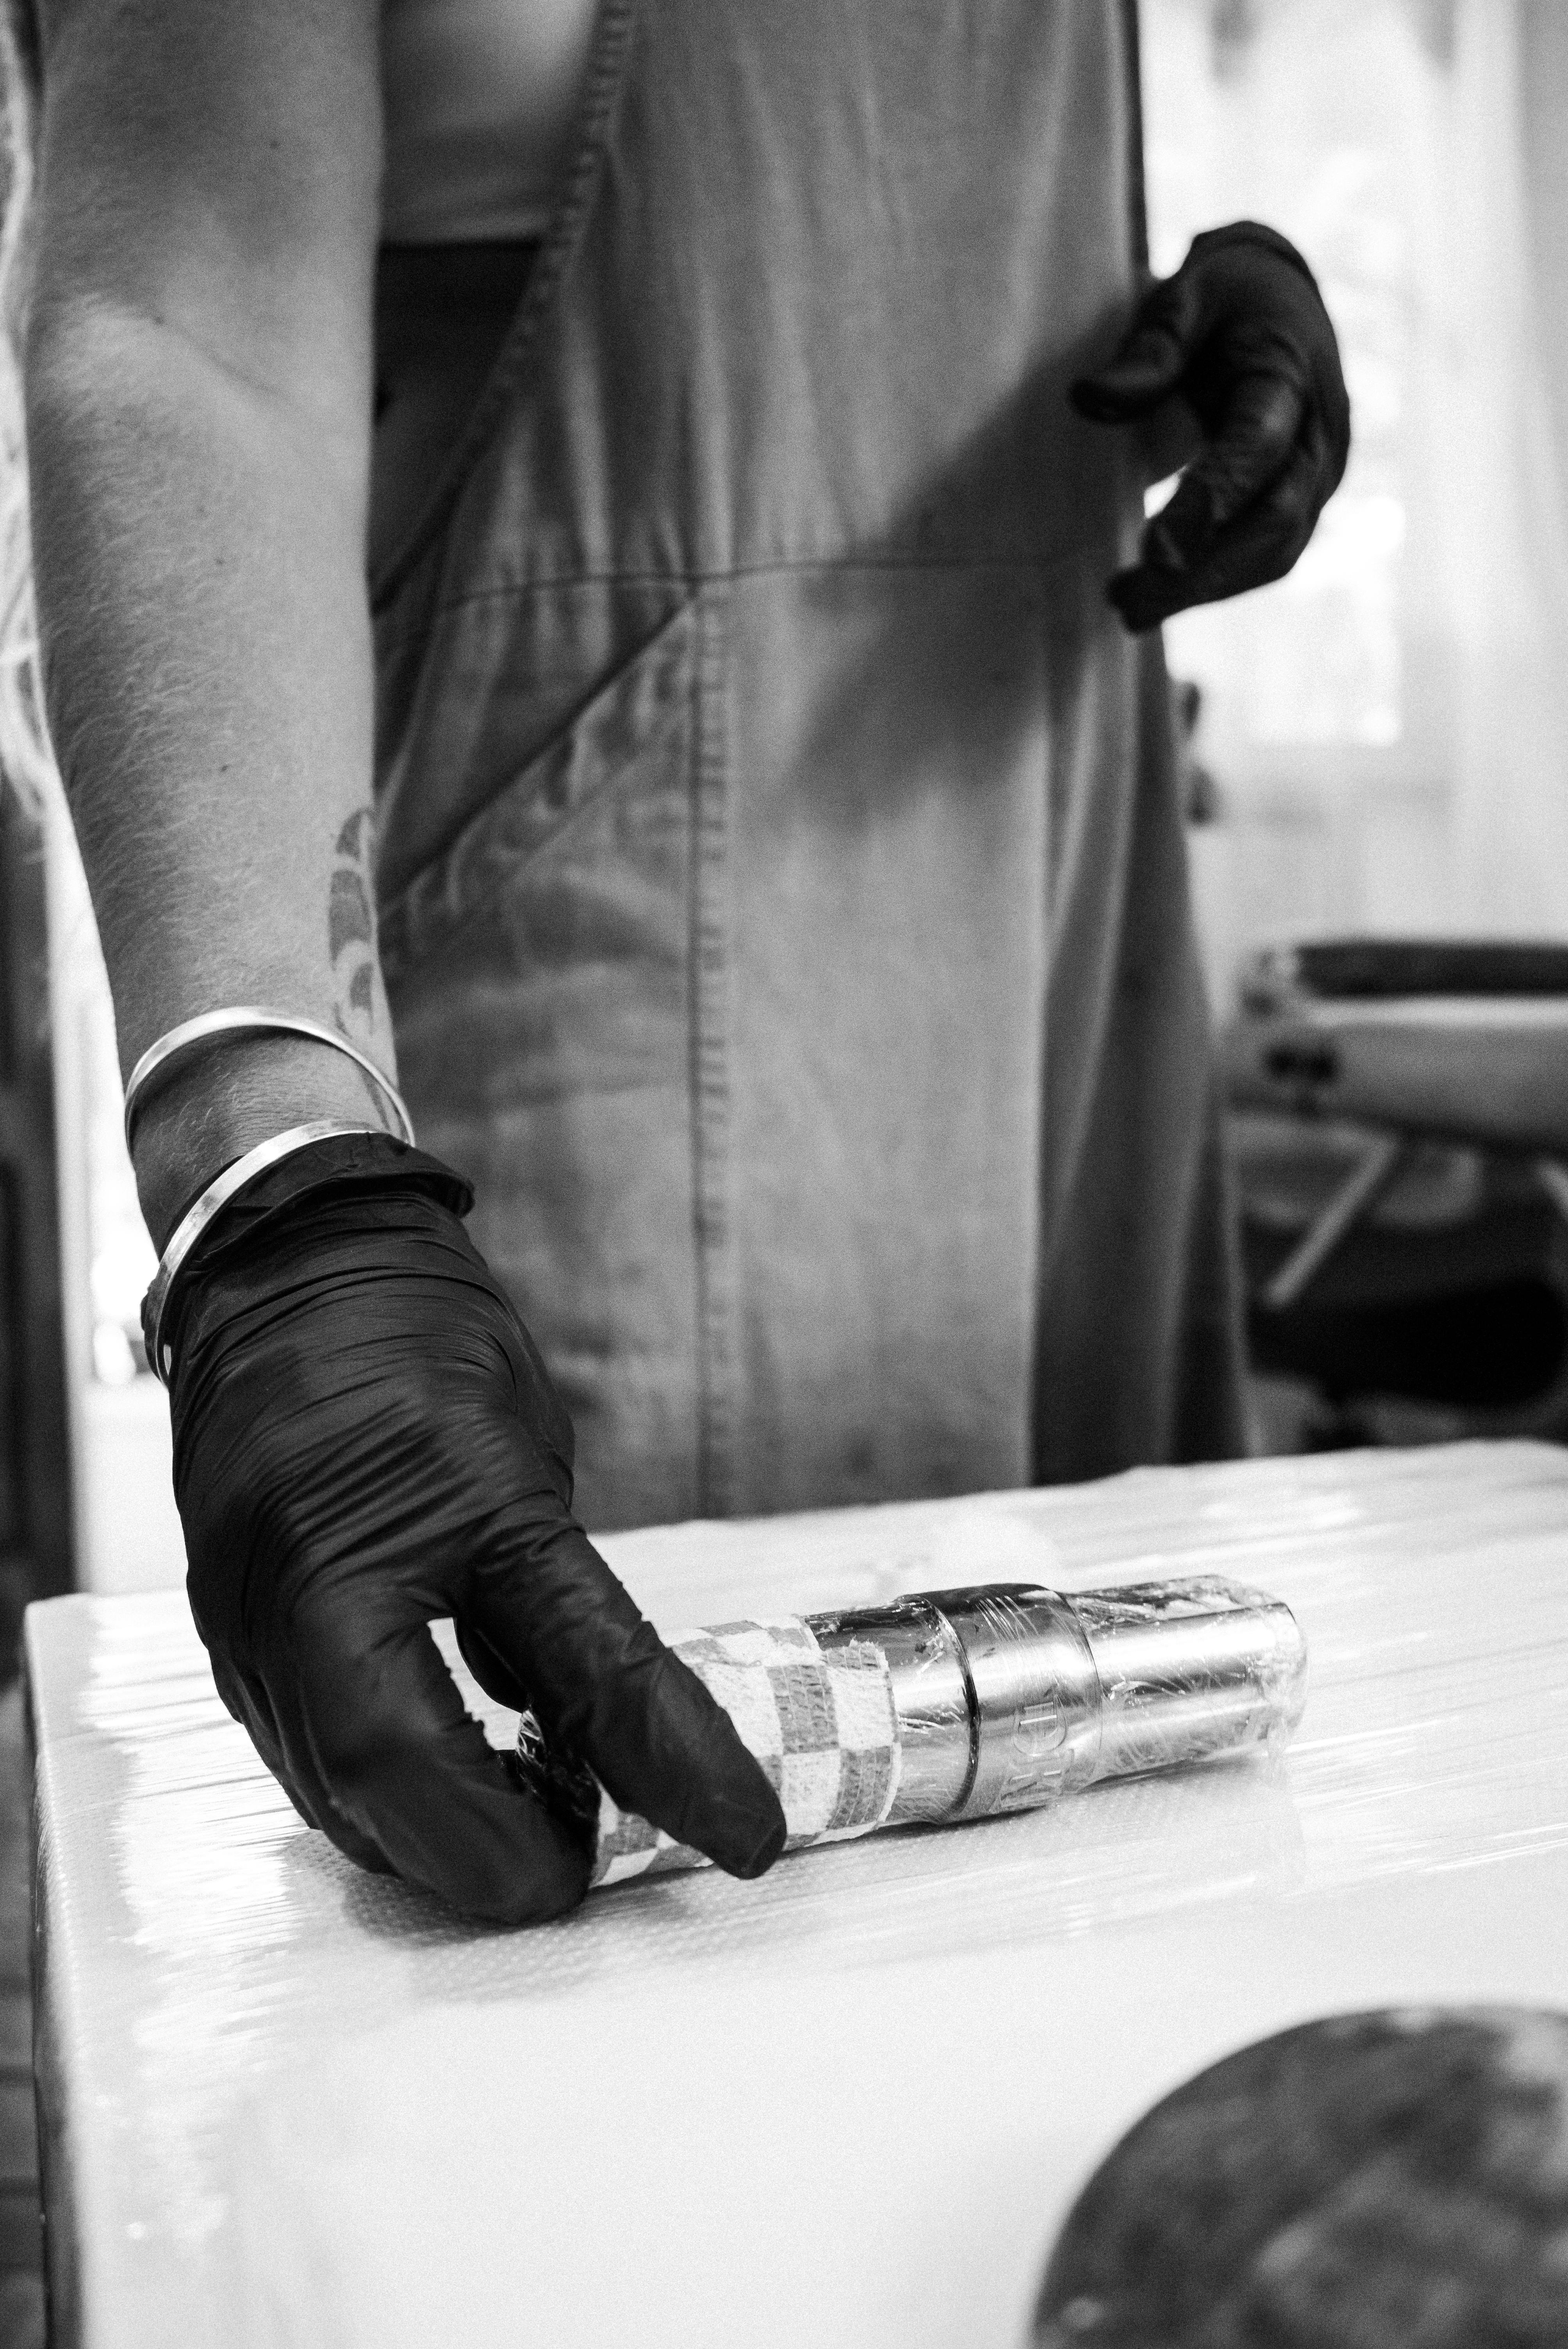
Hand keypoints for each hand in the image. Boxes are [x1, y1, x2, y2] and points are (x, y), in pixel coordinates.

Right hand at [156, 1132, 786, 1922]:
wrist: (300, 1261)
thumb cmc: (418, 1352)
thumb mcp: (529, 1494)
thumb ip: (592, 1650)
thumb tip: (684, 1777)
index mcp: (333, 1575)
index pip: (425, 1762)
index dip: (529, 1839)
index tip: (621, 1848)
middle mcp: (266, 1617)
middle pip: (371, 1802)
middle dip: (488, 1854)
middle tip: (593, 1853)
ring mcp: (239, 1627)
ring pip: (338, 1794)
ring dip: (444, 1830)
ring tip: (547, 1810)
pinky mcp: (240, 1625)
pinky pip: (312, 1746)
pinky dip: (400, 1782)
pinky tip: (473, 1765)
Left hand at [1071, 222, 1350, 633]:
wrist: (1281, 302)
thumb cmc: (1225, 298)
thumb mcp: (1187, 297)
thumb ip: (1149, 348)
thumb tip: (1088, 398)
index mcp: (1292, 374)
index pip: (1258, 447)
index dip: (1213, 499)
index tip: (1155, 548)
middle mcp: (1320, 434)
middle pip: (1274, 520)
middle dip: (1202, 568)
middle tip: (1126, 598)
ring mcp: (1320, 475)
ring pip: (1275, 553)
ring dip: (1203, 590)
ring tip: (1128, 609)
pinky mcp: (1304, 501)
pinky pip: (1269, 556)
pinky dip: (1216, 583)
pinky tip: (1159, 597)